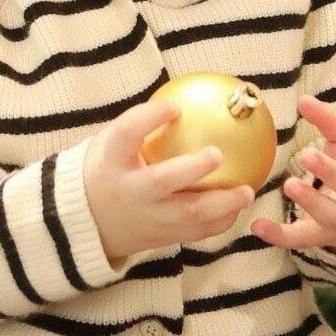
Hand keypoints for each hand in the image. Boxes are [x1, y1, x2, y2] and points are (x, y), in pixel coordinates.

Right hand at [83, 98, 256, 267]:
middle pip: (162, 181)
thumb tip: (187, 98)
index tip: (176, 106)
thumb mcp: (112, 144)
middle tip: (217, 153)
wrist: (87, 221)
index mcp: (111, 161)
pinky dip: (221, 221)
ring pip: (188, 215)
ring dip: (222, 203)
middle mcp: (130, 192)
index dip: (150, 117)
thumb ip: (141, 125)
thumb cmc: (109, 171)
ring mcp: (147, 218)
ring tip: (247, 191)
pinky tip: (238, 207)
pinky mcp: (162, 237)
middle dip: (193, 168)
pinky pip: (197, 233)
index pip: (126, 134)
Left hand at [247, 94, 335, 255]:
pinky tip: (257, 226)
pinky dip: (280, 235)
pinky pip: (303, 239)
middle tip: (307, 156)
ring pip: (332, 217)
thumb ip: (331, 121)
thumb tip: (303, 100)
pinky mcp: (325, 237)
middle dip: (331, 173)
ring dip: (310, 202)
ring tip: (290, 185)